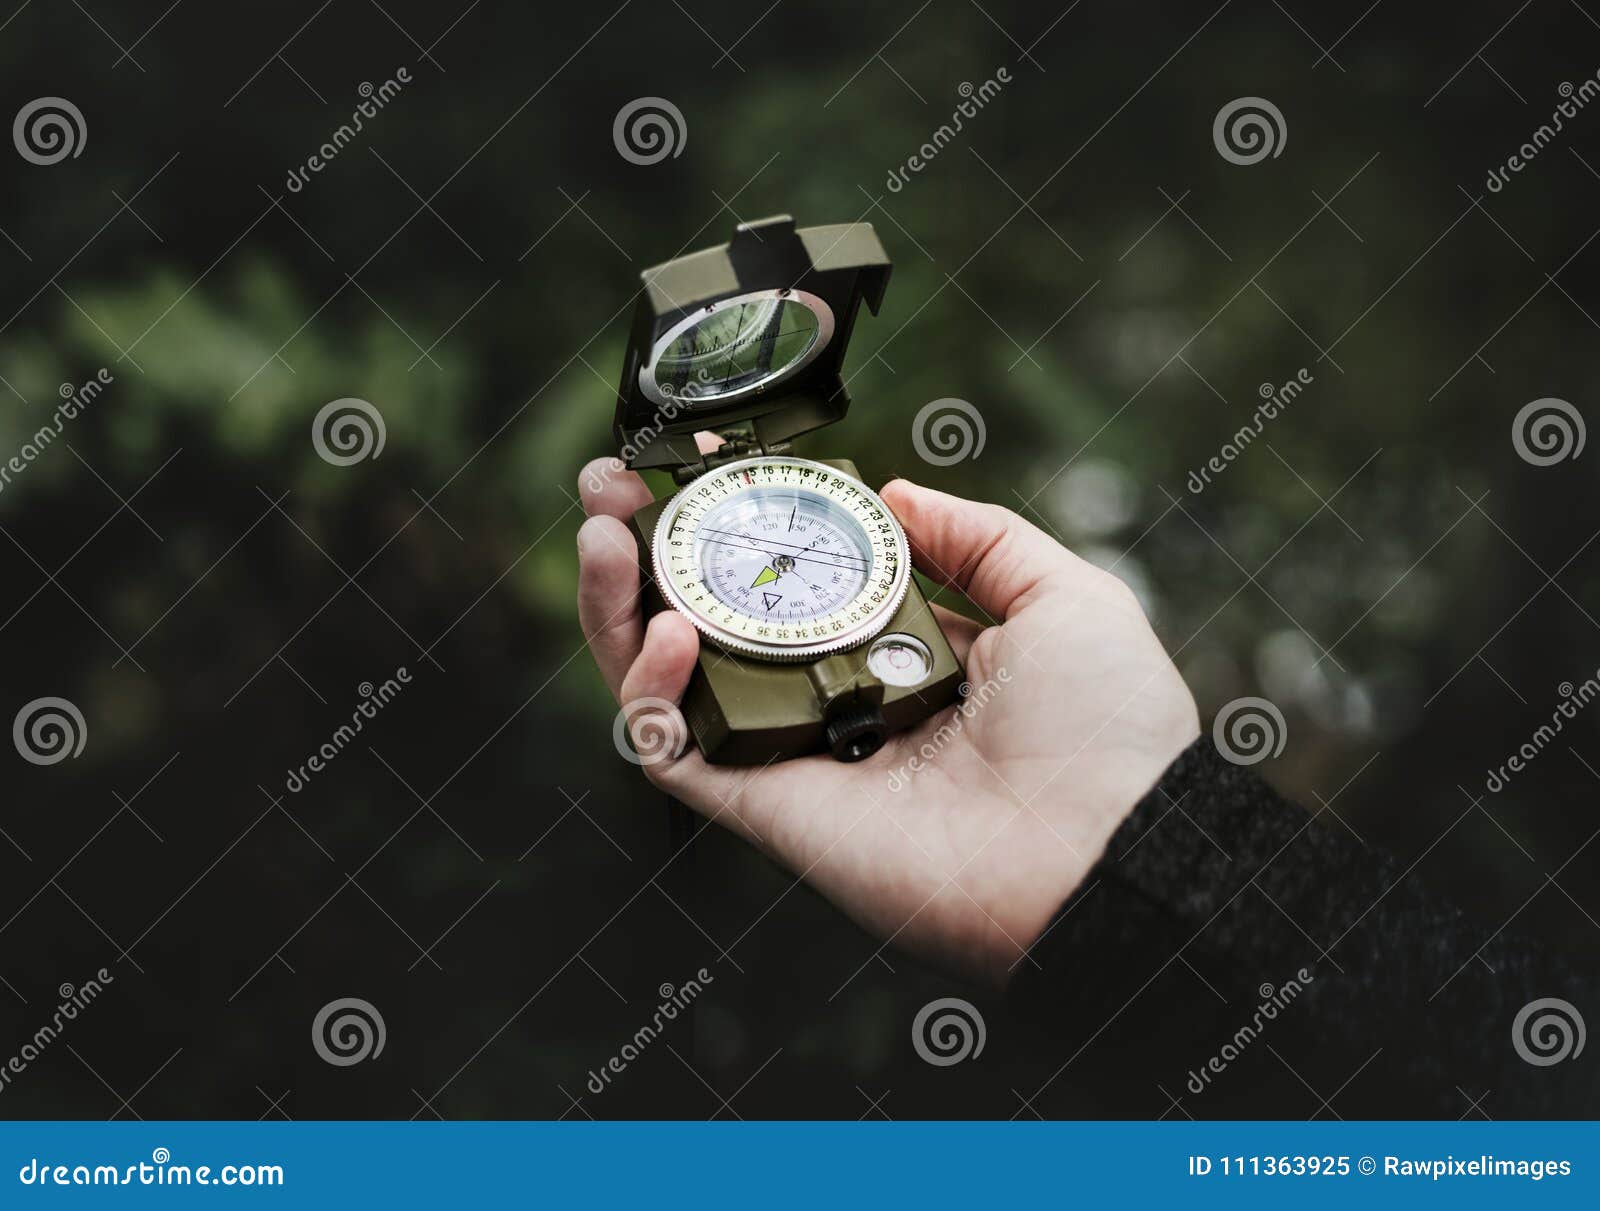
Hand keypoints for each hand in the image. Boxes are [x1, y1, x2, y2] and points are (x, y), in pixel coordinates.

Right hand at [577, 459, 1199, 986]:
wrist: (1109, 849)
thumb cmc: (1107, 729)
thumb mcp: (1061, 596)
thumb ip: (978, 537)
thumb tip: (894, 491)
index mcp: (897, 652)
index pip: (789, 577)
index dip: (737, 518)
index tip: (699, 458)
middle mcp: (834, 700)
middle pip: (711, 621)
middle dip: (651, 550)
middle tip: (611, 489)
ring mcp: (795, 755)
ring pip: (670, 684)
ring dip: (616, 608)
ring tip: (604, 536)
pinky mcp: (768, 808)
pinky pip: (675, 753)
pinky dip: (647, 693)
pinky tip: (668, 629)